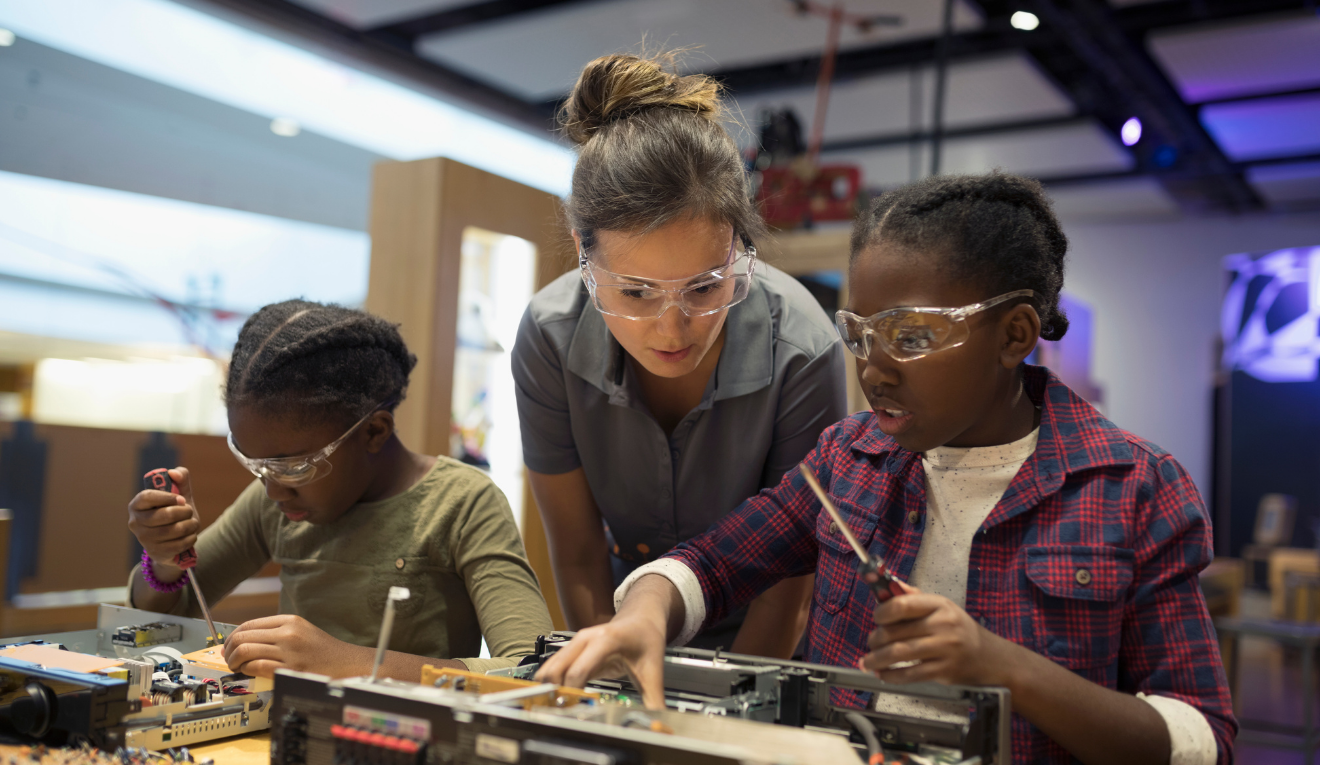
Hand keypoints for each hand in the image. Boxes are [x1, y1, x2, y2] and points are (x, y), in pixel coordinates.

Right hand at [127, 467, 199, 569]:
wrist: (173, 541)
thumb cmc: (175, 512)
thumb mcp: (179, 494)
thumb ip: (180, 478)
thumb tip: (173, 472)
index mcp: (136, 505)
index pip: (147, 497)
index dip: (167, 497)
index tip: (182, 499)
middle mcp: (135, 522)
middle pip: (165, 515)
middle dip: (185, 512)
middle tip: (189, 511)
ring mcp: (144, 539)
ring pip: (175, 530)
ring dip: (191, 525)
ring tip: (192, 523)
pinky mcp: (156, 552)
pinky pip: (180, 544)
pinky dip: (191, 538)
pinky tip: (190, 535)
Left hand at [222, 614, 370, 678]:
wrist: (345, 663)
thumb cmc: (323, 650)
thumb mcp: (302, 630)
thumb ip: (277, 631)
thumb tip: (246, 640)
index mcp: (290, 621)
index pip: (249, 624)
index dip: (233, 636)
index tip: (229, 646)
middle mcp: (288, 633)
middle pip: (244, 637)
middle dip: (229, 649)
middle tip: (229, 658)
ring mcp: (289, 651)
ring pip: (247, 651)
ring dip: (234, 661)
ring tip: (236, 667)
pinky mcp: (290, 669)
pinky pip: (257, 667)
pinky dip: (246, 670)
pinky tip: (248, 673)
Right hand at [534, 607, 667, 708]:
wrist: (641, 620)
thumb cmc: (646, 639)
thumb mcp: (653, 671)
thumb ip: (654, 700)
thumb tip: (658, 725)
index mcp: (605, 641)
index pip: (579, 670)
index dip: (574, 693)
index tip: (576, 712)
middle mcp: (585, 640)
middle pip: (556, 669)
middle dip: (556, 694)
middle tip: (564, 715)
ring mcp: (575, 644)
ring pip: (549, 669)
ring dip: (551, 690)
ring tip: (561, 711)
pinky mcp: (572, 652)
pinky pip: (553, 670)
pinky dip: (554, 686)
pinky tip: (563, 701)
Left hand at [861, 584, 1015, 686]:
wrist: (989, 657)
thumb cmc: (959, 629)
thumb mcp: (941, 607)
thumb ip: (913, 598)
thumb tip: (887, 586)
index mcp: (938, 605)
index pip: (902, 604)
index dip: (882, 612)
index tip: (876, 618)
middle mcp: (942, 625)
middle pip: (896, 632)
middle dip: (876, 639)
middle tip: (871, 643)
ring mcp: (944, 649)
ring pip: (899, 654)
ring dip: (877, 659)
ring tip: (868, 662)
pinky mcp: (944, 671)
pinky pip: (910, 674)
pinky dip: (891, 676)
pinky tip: (883, 674)